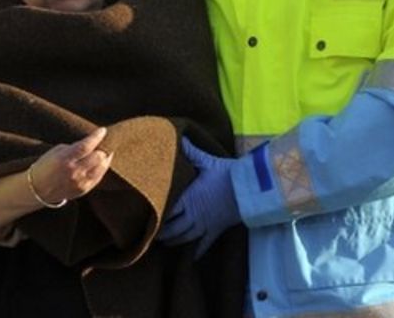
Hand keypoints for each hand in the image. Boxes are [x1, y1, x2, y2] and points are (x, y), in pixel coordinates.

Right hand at [28, 128, 112, 206]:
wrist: (38, 189)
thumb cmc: (46, 166)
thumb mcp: (56, 151)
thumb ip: (74, 147)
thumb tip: (90, 143)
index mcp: (65, 159)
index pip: (85, 146)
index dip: (96, 137)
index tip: (103, 130)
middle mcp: (74, 171)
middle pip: (98, 157)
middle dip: (103, 148)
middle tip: (104, 143)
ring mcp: (80, 182)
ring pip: (102, 167)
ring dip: (105, 159)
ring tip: (105, 153)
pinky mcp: (84, 189)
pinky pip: (99, 177)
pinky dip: (101, 168)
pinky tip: (100, 164)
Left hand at [158, 137, 240, 258]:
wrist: (249, 189)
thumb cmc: (226, 173)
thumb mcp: (206, 161)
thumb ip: (190, 152)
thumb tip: (178, 135)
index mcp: (188, 199)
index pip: (166, 210)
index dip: (155, 215)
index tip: (144, 217)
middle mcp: (193, 215)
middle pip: (172, 228)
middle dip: (161, 232)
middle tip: (149, 234)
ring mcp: (205, 225)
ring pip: (184, 238)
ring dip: (173, 241)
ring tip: (163, 243)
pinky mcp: (216, 231)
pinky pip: (204, 244)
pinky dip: (196, 252)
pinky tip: (191, 257)